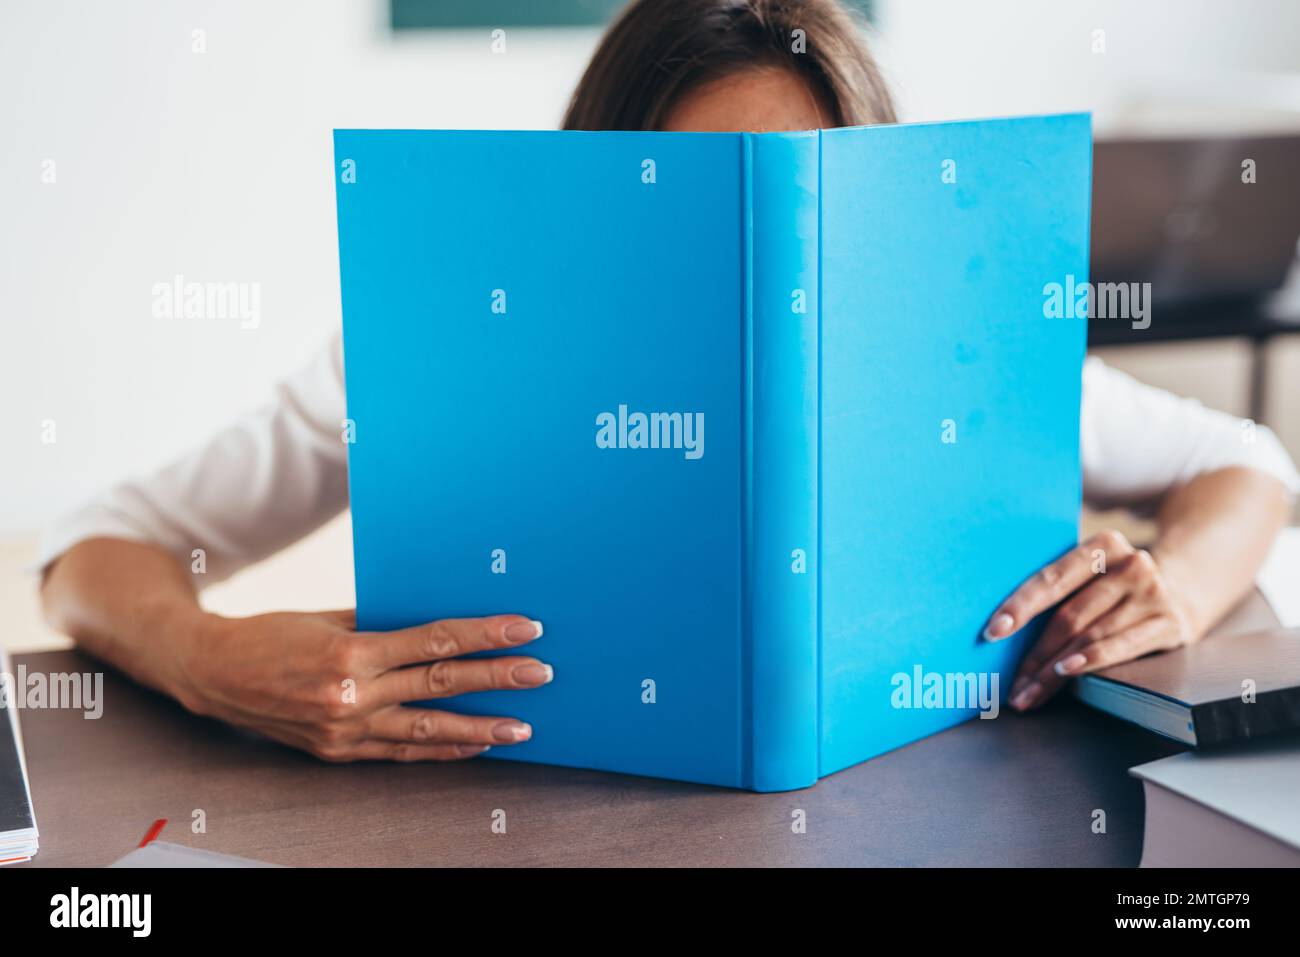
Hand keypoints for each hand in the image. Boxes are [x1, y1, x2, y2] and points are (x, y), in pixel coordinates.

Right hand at [171, 608, 549, 761]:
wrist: (212, 673)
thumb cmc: (271, 632)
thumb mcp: (328, 616)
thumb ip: (383, 622)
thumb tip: (440, 620)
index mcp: (349, 651)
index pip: (433, 641)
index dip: (483, 636)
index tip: (524, 629)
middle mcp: (350, 694)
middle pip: (440, 685)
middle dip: (497, 680)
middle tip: (541, 674)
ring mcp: (345, 729)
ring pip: (427, 731)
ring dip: (479, 728)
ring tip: (523, 727)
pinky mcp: (338, 752)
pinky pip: (400, 753)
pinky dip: (441, 751)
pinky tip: (475, 745)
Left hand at [982, 530, 1198, 711]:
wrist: (1180, 591)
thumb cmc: (1112, 586)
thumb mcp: (1090, 572)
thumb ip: (1057, 586)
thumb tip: (1000, 624)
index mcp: (1104, 544)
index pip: (1052, 579)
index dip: (1020, 607)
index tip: (993, 632)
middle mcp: (1131, 565)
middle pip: (1069, 616)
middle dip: (1034, 654)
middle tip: (1010, 683)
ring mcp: (1154, 595)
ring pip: (1089, 637)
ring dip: (1053, 671)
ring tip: (1028, 693)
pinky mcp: (1170, 624)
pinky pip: (1121, 647)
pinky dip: (1090, 662)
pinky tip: (1064, 675)